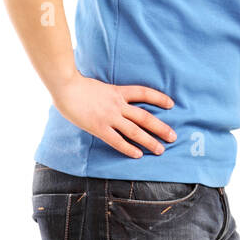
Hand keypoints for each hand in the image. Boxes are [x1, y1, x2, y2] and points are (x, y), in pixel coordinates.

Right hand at [50, 71, 176, 158]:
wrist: (66, 86)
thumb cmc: (77, 85)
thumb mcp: (99, 86)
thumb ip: (108, 94)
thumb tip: (112, 100)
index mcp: (118, 91)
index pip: (144, 93)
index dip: (159, 98)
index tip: (171, 104)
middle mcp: (118, 104)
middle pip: (145, 117)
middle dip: (161, 127)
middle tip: (173, 136)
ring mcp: (109, 116)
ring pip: (135, 130)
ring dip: (149, 141)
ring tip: (161, 149)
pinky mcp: (98, 127)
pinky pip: (117, 140)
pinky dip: (128, 148)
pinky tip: (138, 155)